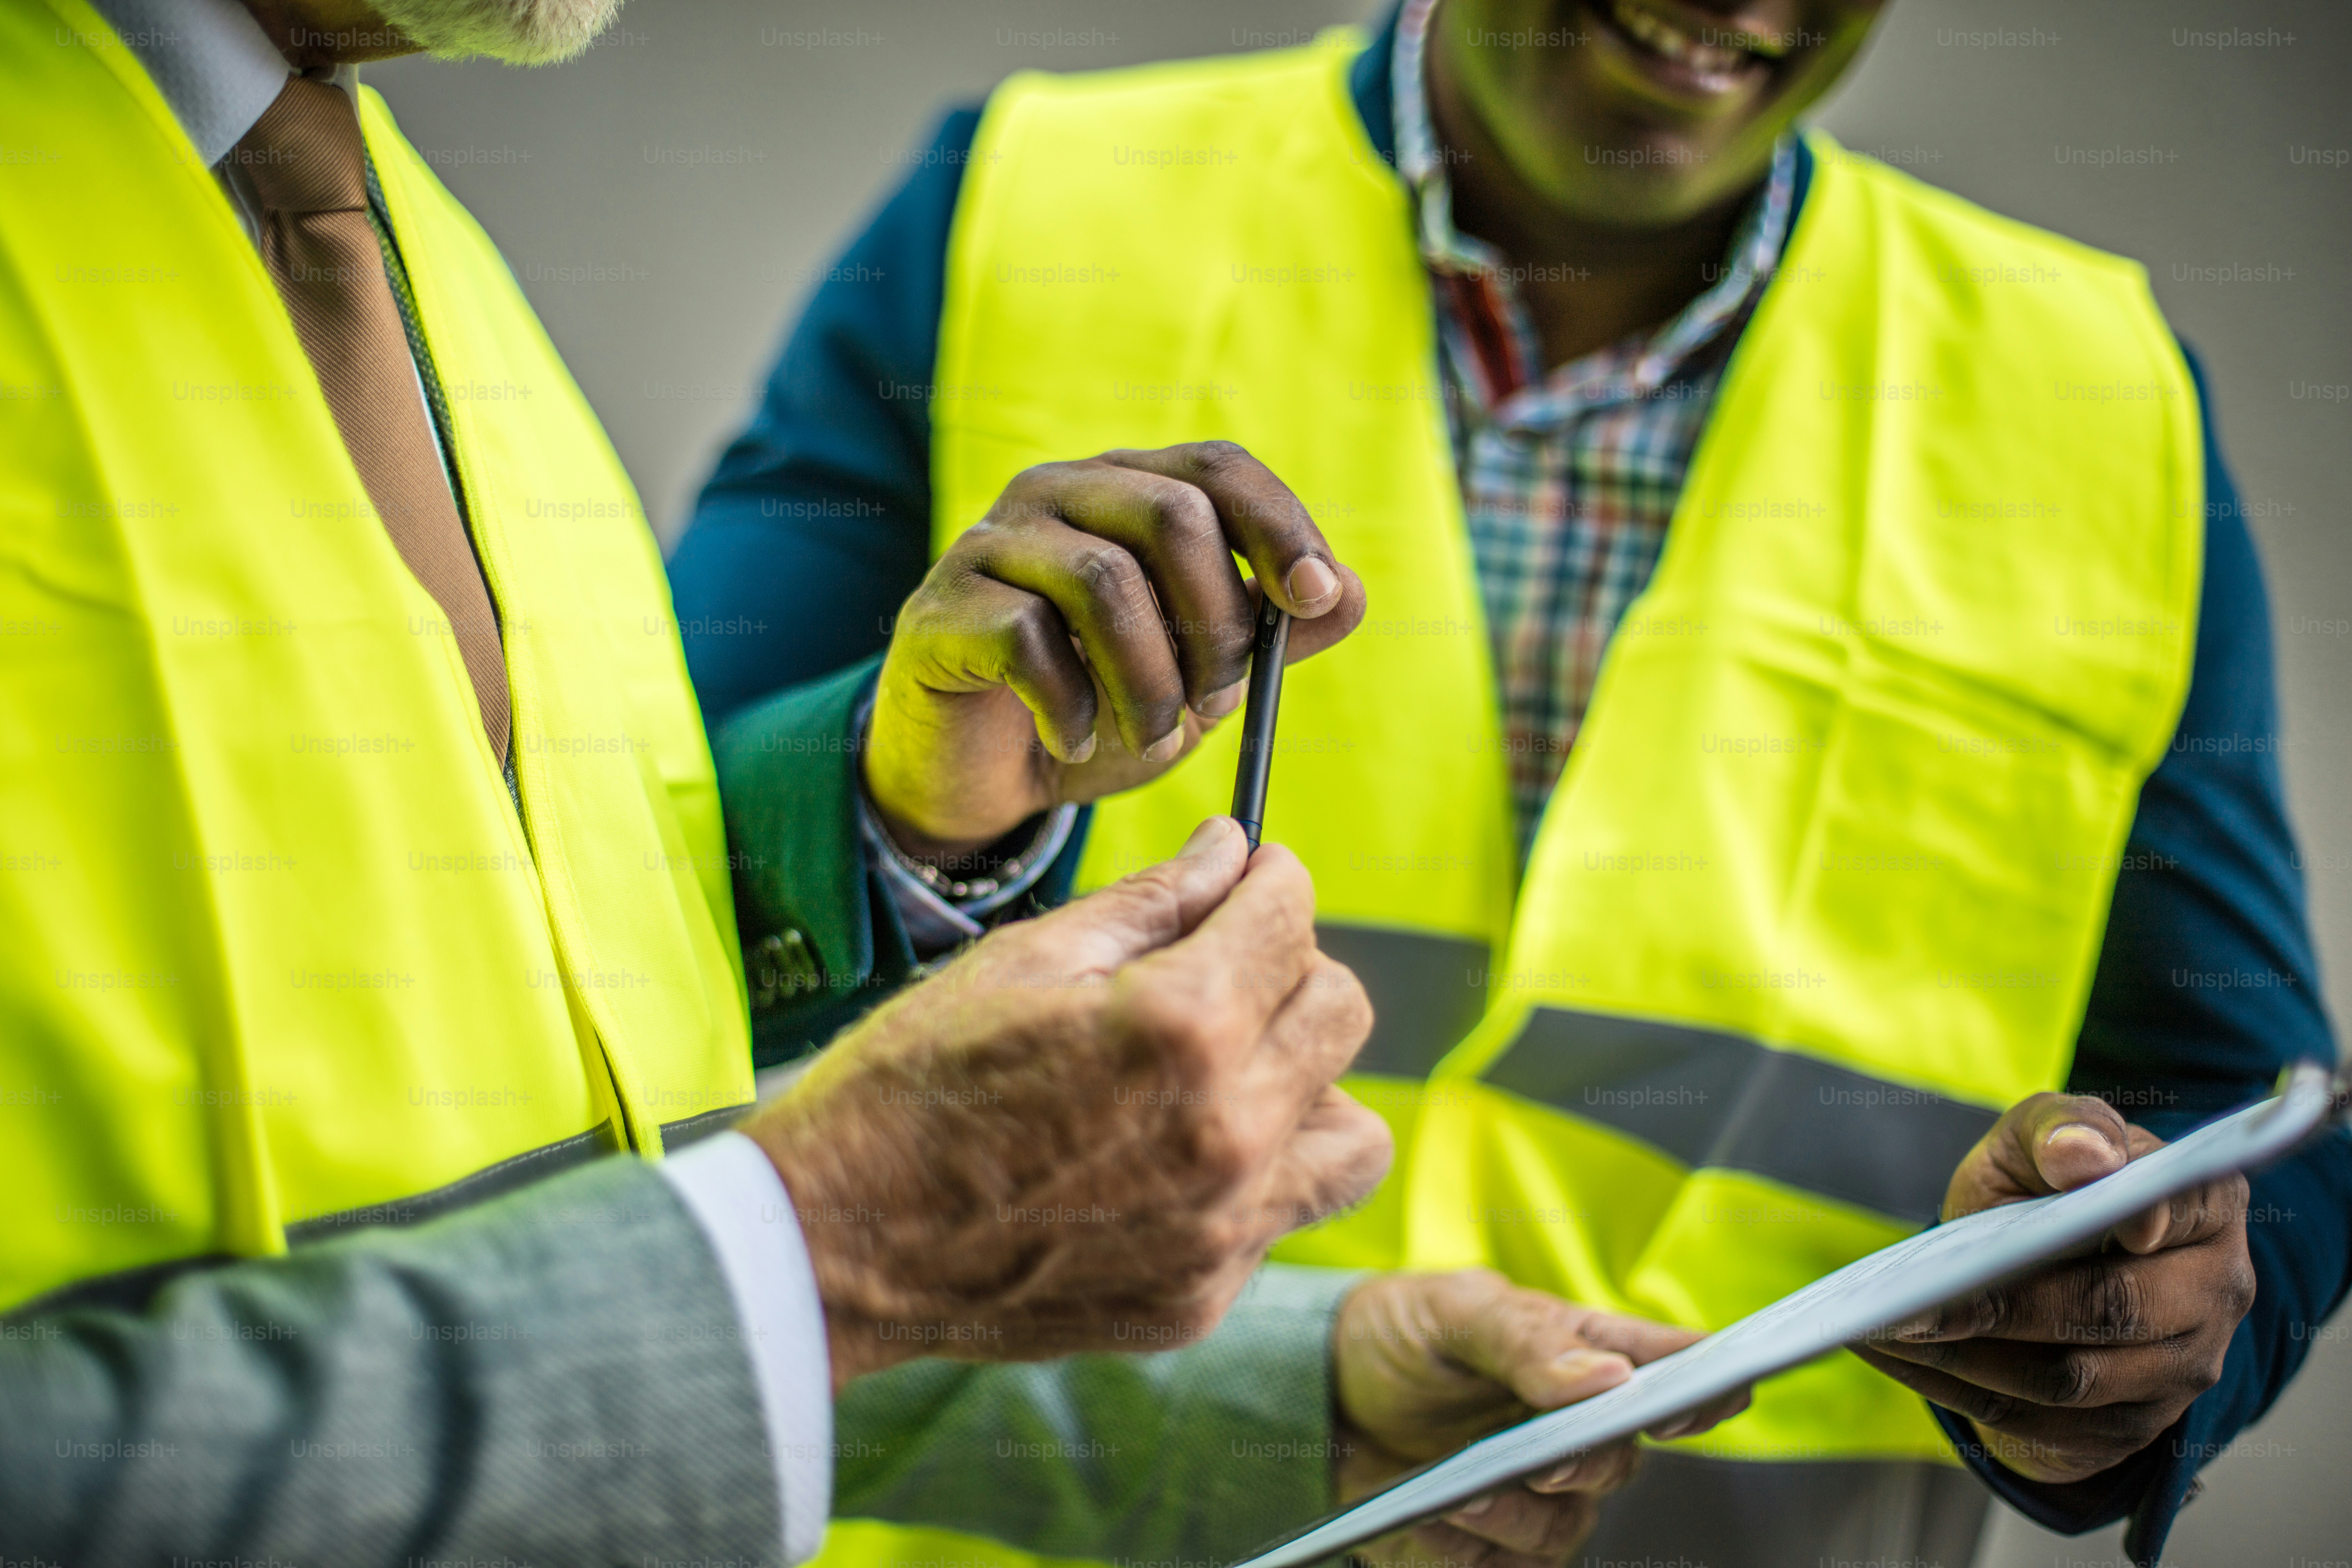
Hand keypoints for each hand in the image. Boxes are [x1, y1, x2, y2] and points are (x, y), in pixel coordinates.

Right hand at [738, 817, 1390, 1391]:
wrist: (841, 1241)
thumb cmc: (915, 1084)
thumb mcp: (1026, 961)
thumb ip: (1151, 903)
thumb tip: (1230, 849)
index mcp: (1183, 1026)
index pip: (1292, 917)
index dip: (1269, 881)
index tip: (1245, 881)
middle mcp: (1227, 1131)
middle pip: (1341, 1010)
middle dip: (1290, 969)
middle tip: (1222, 970)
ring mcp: (1222, 1227)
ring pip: (1352, 1131)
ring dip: (1306, 1086)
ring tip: (1229, 1076)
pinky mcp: (1201, 1295)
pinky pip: (1282, 1215)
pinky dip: (1252, 1177)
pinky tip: (1173, 1158)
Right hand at [865, 441, 1367, 859]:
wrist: (990, 777)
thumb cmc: (1101, 708)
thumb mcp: (1203, 677)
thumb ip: (1270, 634)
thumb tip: (1344, 594)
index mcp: (1126, 489)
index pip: (1218, 469)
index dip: (1280, 526)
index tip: (1314, 599)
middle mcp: (1056, 493)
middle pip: (1172, 515)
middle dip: (1216, 625)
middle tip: (1214, 704)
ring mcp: (989, 546)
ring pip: (1104, 580)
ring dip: (1150, 682)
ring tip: (1150, 735)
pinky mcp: (939, 612)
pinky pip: (1027, 640)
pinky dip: (1071, 708)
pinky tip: (1074, 741)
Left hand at [1333, 1270, 1750, 1567]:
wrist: (1322, 1392)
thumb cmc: (1400, 1333)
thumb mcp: (1450, 1310)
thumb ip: (1525, 1338)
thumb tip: (1611, 1378)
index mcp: (1581, 1353)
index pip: (1671, 1368)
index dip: (1705, 1386)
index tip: (1701, 1400)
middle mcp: (1574, 1429)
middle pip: (1620, 1461)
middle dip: (1586, 1464)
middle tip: (1543, 1462)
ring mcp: (1539, 1492)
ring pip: (1564, 1527)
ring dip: (1513, 1515)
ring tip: (1456, 1494)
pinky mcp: (1493, 1543)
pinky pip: (1508, 1567)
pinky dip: (1466, 1547)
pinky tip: (1428, 1516)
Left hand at [1854, 1093, 2254, 1483]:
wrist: (2037, 1256)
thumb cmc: (2041, 1185)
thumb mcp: (2036, 1136)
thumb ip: (2062, 1127)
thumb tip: (2084, 1154)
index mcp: (2206, 1205)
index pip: (2183, 1211)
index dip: (2137, 1219)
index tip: (2091, 1228)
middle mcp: (2215, 1292)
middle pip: (2115, 1310)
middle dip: (2005, 1308)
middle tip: (1914, 1304)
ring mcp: (2182, 1370)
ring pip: (2074, 1382)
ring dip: (1970, 1360)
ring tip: (1888, 1333)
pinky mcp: (2132, 1426)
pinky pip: (2044, 1425)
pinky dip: (1962, 1393)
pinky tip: (1903, 1361)